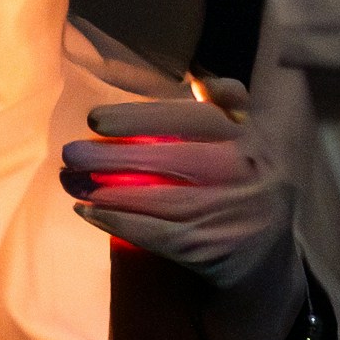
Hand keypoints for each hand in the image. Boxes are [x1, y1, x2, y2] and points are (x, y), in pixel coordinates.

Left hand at [61, 82, 305, 339]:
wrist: (268, 264)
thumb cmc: (246, 188)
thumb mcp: (253, 143)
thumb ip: (229, 107)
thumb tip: (197, 75)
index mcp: (251, 140)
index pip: (198, 119)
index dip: (146, 118)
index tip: (96, 120)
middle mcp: (245, 174)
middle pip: (174, 160)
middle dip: (115, 156)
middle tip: (71, 152)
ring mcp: (229, 213)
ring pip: (161, 199)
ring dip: (108, 192)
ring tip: (71, 181)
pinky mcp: (210, 250)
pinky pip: (156, 235)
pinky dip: (118, 223)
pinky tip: (87, 212)